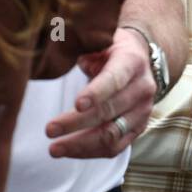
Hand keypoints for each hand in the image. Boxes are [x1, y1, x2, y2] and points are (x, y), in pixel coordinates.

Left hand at [45, 26, 157, 158]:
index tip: (77, 104)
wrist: (140, 58)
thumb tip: (61, 58)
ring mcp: (142, 111)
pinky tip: (69, 151)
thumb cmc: (111, 48)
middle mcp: (142, 88)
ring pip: (111, 134)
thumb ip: (83, 47)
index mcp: (132, 62)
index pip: (115, 79)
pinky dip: (90, 152)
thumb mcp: (100, 39)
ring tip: (54, 148)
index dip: (97, 92)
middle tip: (49, 129)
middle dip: (76, 123)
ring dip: (81, 144)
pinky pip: (114, 148)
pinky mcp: (138, 129)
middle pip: (109, 111)